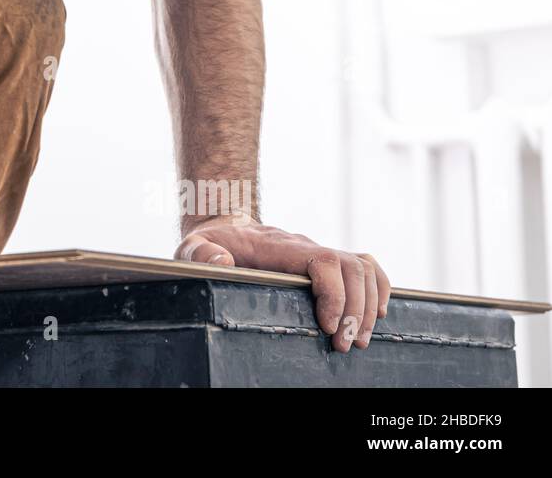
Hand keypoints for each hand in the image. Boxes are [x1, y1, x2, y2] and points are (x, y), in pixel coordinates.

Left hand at [175, 215, 390, 353]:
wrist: (223, 226)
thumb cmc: (208, 243)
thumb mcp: (192, 247)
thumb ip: (201, 253)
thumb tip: (222, 262)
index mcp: (277, 245)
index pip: (322, 260)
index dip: (334, 293)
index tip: (327, 326)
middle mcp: (304, 245)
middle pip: (350, 267)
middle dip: (355, 308)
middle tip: (345, 344)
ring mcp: (318, 250)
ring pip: (363, 267)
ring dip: (369, 304)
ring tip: (358, 338)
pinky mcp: (326, 259)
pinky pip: (365, 265)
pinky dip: (378, 288)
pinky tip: (377, 314)